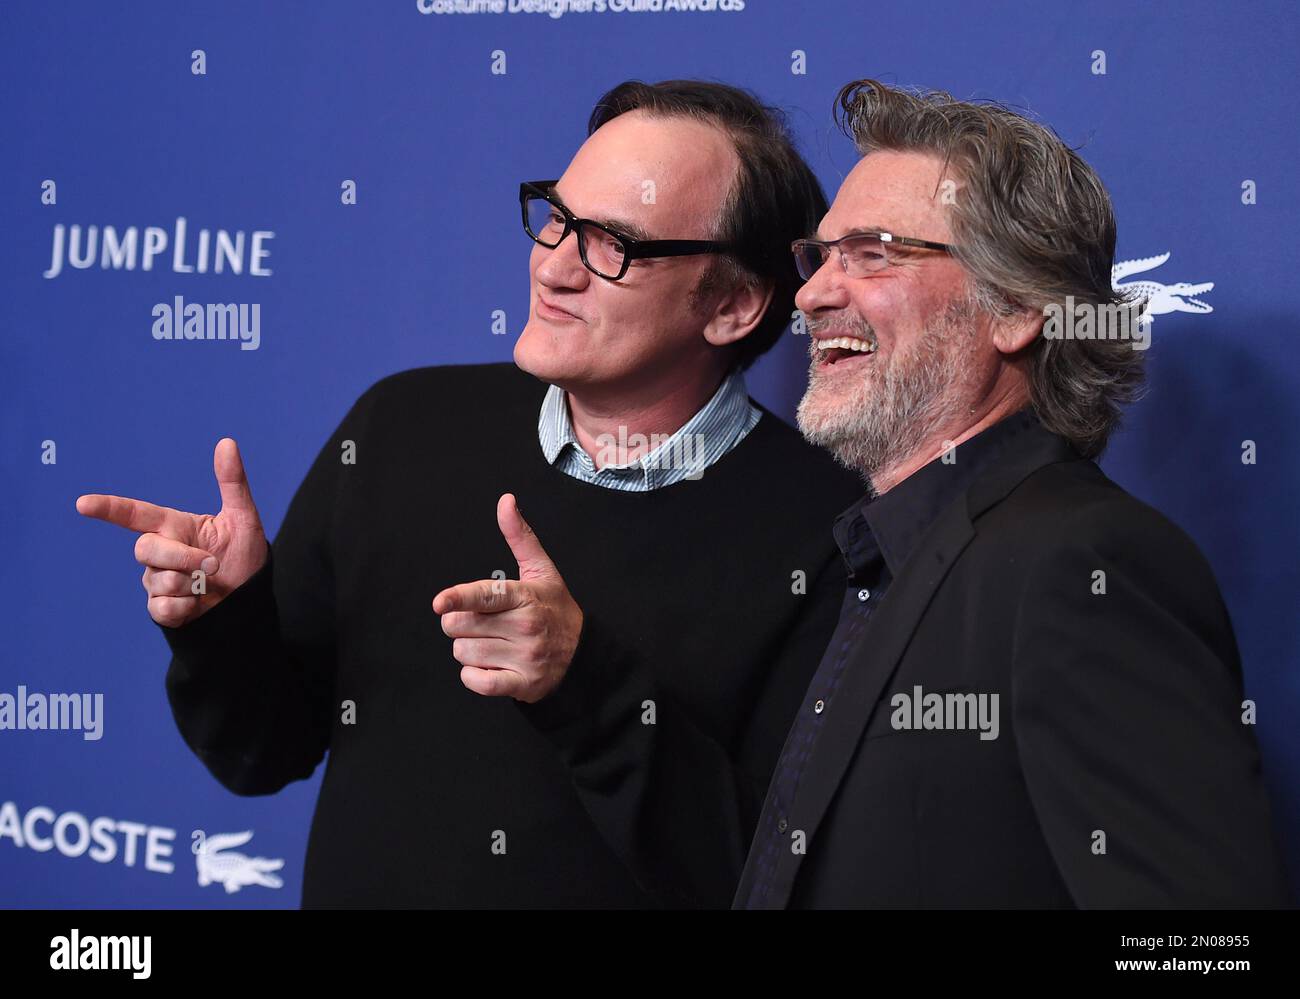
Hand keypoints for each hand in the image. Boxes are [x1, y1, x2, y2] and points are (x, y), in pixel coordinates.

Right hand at [76, 438, 268, 627]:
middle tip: (214, 565)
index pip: (134, 514)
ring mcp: (158, 581)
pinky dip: (186, 607)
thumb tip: (227, 442)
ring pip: (158, 581)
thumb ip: (232, 482)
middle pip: (145, 549)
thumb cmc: (245, 556)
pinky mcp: (162, 609)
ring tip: (209, 585)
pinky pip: (162, 608)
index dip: (109, 508)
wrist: (251, 599)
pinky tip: (199, 604)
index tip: (83, 504)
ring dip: (190, 584)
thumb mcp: (243, 518)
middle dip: (181, 557)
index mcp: (174, 527)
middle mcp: (160, 553)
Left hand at [433, 493, 582, 702]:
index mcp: (526, 596)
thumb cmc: (555, 609)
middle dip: (459, 623)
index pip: (486, 595)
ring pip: (464, 653)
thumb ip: (519, 536)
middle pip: (462, 626)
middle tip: (478, 621)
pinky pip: (478, 682)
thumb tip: (505, 501)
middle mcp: (526, 626)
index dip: (459, 598)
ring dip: (468, 649)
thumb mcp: (542, 571)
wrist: (584, 656)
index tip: (439, 603)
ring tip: (490, 643)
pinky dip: (473, 676)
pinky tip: (488, 666)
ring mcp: (525, 657)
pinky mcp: (523, 684)